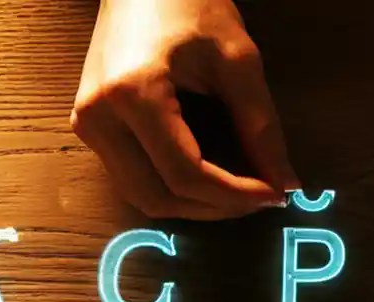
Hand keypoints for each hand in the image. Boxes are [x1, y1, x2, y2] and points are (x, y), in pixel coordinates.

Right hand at [72, 0, 298, 219]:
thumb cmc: (188, 2)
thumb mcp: (236, 59)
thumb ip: (261, 126)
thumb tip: (286, 183)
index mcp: (132, 93)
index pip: (186, 174)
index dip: (235, 195)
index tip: (276, 195)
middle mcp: (98, 117)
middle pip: (158, 197)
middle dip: (214, 209)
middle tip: (261, 197)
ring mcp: (87, 124)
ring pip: (142, 196)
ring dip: (193, 205)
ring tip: (238, 192)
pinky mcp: (89, 126)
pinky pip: (132, 178)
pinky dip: (172, 188)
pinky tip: (209, 177)